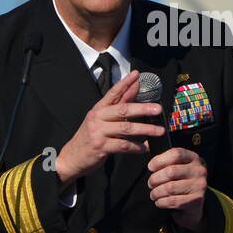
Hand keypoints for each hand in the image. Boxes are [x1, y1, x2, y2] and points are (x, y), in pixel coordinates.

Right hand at [55, 69, 163, 184]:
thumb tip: (134, 89)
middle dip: (143, 108)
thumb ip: (118, 106)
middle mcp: (97, 117)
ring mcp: (98, 132)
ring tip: (159, 130)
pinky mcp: (101, 147)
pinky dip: (136, 147)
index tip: (137, 75)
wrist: (72, 157)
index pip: (113, 93)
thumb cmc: (90, 136)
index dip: (125, 83)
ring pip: (126, 128)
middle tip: (158, 109)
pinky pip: (123, 145)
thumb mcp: (101, 119)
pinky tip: (145, 147)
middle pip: (123, 109)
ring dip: (145, 129)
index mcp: (98, 109)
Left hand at [147, 147, 207, 231]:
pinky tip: (159, 202)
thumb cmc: (180, 180)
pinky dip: (162, 202)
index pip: (176, 154)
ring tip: (153, 194)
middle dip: (155, 179)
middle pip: (171, 172)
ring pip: (170, 188)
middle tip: (150, 183)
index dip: (160, 160)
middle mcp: (199, 170)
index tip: (150, 167)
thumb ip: (163, 156)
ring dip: (157, 192)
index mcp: (193, 158)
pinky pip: (173, 201)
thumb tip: (146, 144)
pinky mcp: (196, 200)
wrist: (194, 202)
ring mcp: (199, 185)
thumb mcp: (176, 165)